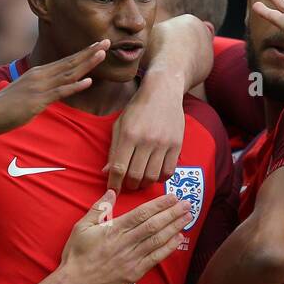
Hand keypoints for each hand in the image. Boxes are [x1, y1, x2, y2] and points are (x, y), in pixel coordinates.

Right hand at [0, 41, 107, 137]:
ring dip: (87, 63)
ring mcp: (39, 87)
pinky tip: (88, 81)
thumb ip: (40, 90)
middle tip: (107, 41)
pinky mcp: (37, 100)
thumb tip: (51, 91)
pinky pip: (60, 92)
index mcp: (39, 73)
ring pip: (68, 73)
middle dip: (90, 51)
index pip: (65, 61)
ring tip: (103, 54)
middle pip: (70, 61)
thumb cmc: (6, 107)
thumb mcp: (27, 94)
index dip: (83, 53)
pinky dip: (75, 86)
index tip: (98, 45)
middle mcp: (40, 75)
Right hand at [59, 190, 191, 283]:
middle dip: (172, 213)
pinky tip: (178, 239)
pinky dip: (168, 248)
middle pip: (154, 225)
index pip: (141, 214)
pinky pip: (155, 258)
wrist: (75, 283)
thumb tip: (111, 192)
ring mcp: (131, 259)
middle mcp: (125, 243)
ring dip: (174, 228)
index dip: (159, 204)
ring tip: (187, 217)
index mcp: (113, 230)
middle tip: (187, 203)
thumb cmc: (77, 254)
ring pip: (157, 240)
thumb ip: (98, 209)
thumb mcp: (81, 227)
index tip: (172, 197)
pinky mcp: (135, 273)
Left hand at [105, 73, 184, 192]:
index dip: (114, 184)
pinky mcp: (177, 145)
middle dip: (129, 186)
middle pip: (136, 176)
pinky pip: (168, 172)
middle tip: (128, 184)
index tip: (112, 192)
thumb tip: (106, 172)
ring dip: (144, 184)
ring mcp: (163, 143)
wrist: (163, 91)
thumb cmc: (137, 108)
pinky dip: (160, 178)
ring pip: (152, 177)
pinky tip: (155, 174)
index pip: (118, 168)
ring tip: (141, 180)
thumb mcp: (120, 125)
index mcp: (129, 134)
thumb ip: (113, 149)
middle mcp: (146, 140)